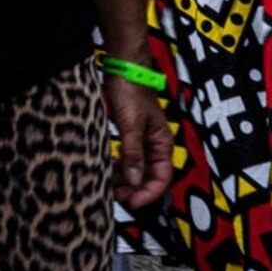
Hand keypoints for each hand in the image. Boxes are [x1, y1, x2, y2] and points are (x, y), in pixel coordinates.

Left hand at [105, 75, 172, 211]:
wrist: (122, 68)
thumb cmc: (131, 92)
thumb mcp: (131, 125)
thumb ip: (133, 153)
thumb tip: (134, 180)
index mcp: (162, 144)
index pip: (162, 177)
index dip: (149, 193)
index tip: (132, 202)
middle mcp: (155, 145)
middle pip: (149, 175)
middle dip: (135, 189)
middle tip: (118, 197)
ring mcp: (142, 139)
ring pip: (137, 167)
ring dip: (126, 179)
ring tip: (111, 187)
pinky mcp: (130, 134)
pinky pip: (128, 157)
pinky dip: (120, 166)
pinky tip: (109, 170)